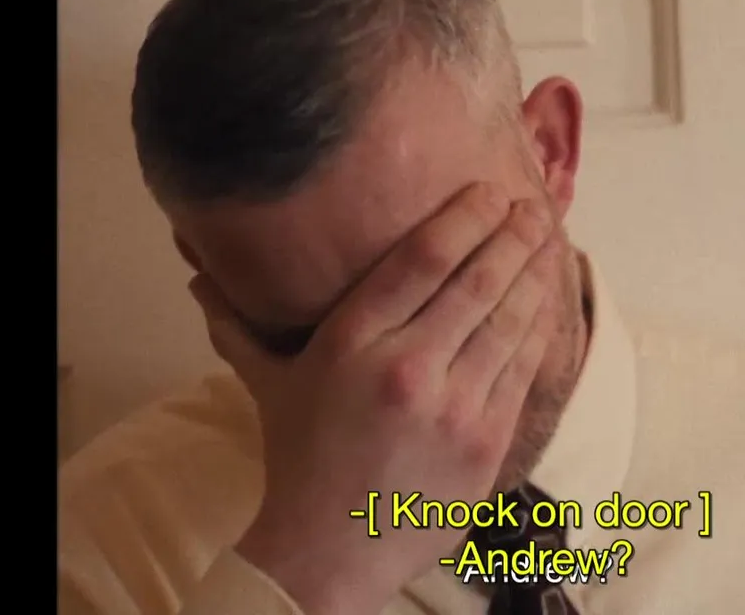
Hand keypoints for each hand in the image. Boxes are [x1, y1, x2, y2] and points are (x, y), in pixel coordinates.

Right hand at [188, 182, 559, 614]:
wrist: (330, 552)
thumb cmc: (299, 458)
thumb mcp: (268, 384)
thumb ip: (238, 324)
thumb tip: (195, 274)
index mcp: (352, 344)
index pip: (422, 261)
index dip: (463, 219)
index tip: (490, 192)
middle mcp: (407, 368)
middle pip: (477, 282)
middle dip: (513, 236)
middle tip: (535, 206)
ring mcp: (454, 407)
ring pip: (510, 321)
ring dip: (535, 274)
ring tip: (549, 239)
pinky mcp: (487, 441)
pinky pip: (523, 369)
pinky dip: (538, 328)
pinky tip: (546, 300)